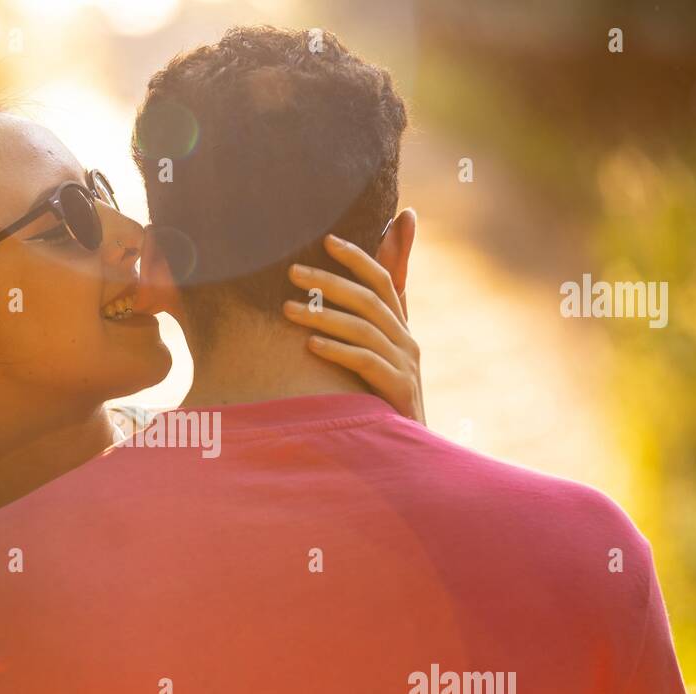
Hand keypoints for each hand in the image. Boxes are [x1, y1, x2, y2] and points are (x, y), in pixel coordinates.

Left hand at [283, 234, 424, 424]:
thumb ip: (362, 325)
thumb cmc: (382, 404)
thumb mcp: (375, 360)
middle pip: (369, 299)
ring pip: (364, 329)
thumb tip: (342, 289)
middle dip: (329, 282)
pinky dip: (338, 351)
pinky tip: (311, 345)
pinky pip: (366, 363)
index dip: (358, 257)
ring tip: (287, 310)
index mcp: (401, 330)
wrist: (408, 452)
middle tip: (292, 271)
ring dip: (324, 315)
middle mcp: (406, 342)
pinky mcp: (398, 391)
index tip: (327, 239)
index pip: (384, 280)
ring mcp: (405, 367)